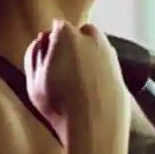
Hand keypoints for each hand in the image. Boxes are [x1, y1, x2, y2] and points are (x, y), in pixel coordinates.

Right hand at [24, 20, 128, 140]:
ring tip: (77, 84)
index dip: (52, 44)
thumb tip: (42, 39)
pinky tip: (91, 90)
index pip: (58, 27)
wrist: (96, 125)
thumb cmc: (59, 104)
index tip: (49, 61)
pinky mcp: (121, 68)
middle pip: (80, 33)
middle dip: (72, 45)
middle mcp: (92, 37)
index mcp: (67, 34)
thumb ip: (34, 54)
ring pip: (95, 47)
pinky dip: (99, 71)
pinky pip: (106, 64)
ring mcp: (110, 51)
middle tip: (64, 70)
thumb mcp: (33, 80)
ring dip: (87, 58)